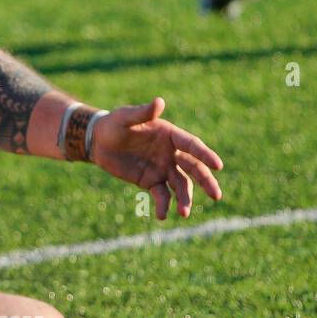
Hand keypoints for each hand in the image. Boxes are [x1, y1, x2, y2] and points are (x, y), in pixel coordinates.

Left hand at [91, 97, 222, 219]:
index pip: (192, 146)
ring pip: (181, 185)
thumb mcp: (125, 117)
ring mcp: (163, 168)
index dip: (205, 155)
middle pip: (194, 168)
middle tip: (217, 196)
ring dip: (185, 199)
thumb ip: (143, 113)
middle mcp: (172, 153)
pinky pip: (161, 195)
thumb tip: (159, 102)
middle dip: (206, 182)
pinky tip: (163, 216)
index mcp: (170, 135)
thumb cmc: (114, 124)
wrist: (98, 141)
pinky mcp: (151, 181)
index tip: (218, 165)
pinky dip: (164, 206)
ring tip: (184, 213)